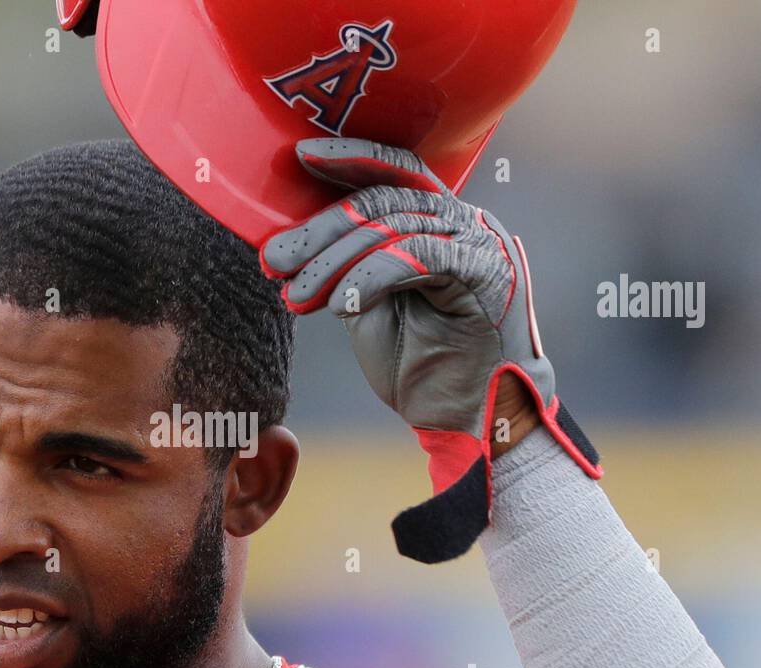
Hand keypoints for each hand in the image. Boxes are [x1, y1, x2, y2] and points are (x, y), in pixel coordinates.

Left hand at [260, 138, 600, 562]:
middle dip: (319, 230)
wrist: (464, 418)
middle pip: (382, 199)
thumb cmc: (417, 364)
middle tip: (273, 261)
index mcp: (437, 220)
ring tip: (295, 294)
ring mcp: (480, 242)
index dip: (347, 158)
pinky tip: (342, 302)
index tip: (298, 156)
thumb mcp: (365, 305)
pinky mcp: (487, 271)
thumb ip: (343, 265)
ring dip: (334, 260)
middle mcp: (463, 221)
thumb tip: (285, 243)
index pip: (392, 170)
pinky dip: (374, 274)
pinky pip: (420, 255)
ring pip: (394, 225)